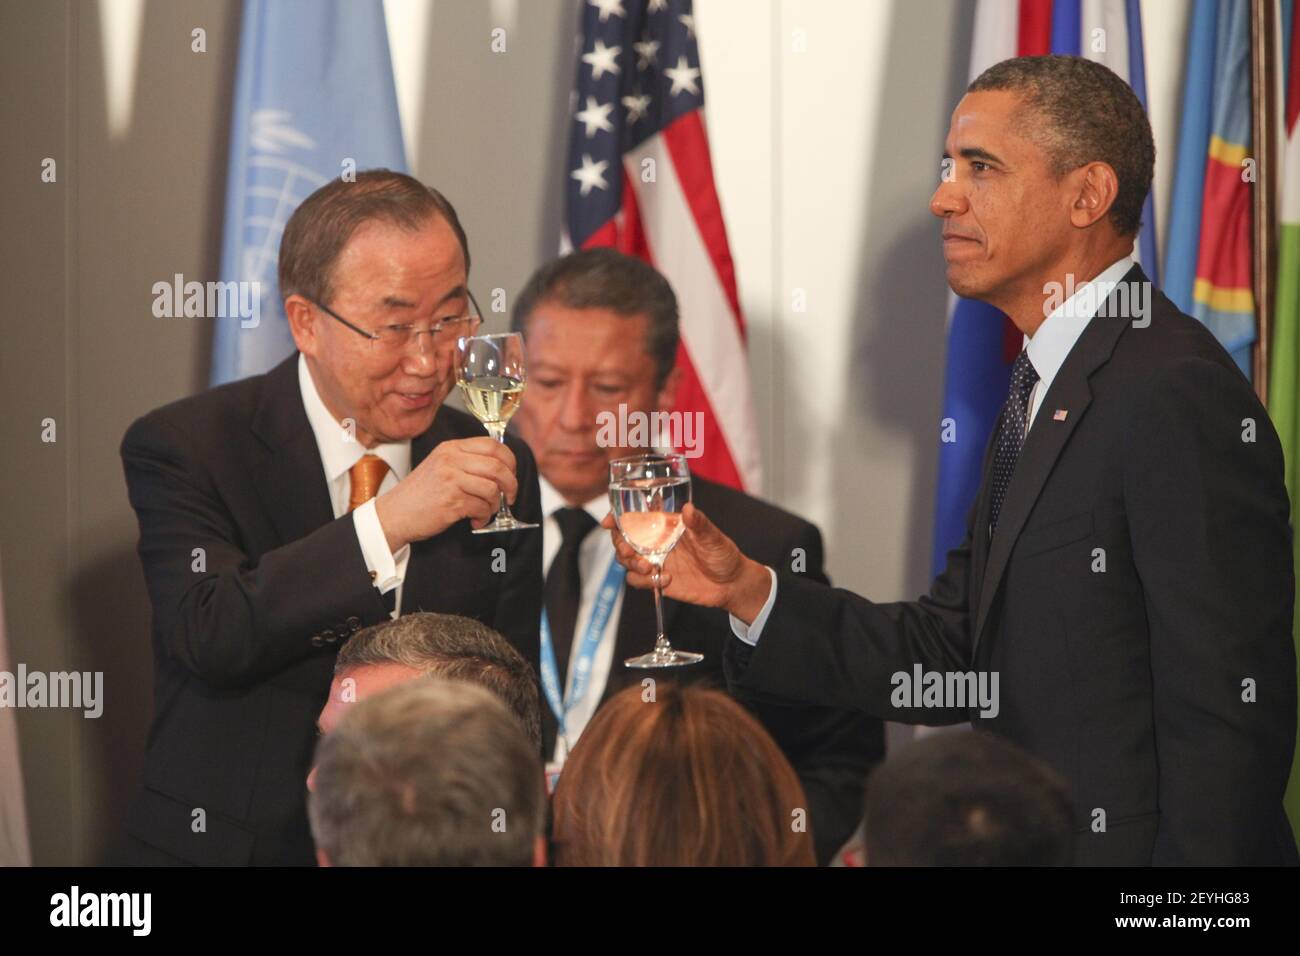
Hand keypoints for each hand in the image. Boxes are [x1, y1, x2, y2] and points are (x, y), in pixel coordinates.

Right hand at [375, 437, 518, 548]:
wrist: (394, 514)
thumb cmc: (420, 493)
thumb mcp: (441, 466)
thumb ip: (467, 462)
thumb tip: (502, 469)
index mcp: (451, 448)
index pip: (493, 445)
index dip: (509, 460)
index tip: (511, 474)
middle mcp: (451, 460)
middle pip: (498, 466)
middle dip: (511, 485)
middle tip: (509, 497)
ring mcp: (450, 480)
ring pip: (493, 489)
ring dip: (494, 505)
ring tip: (484, 511)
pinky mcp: (451, 501)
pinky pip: (482, 508)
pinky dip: (483, 517)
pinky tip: (474, 520)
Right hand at [602, 503, 772, 622]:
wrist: (731, 584)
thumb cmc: (724, 554)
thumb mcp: (714, 537)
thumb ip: (699, 524)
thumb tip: (688, 509)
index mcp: (665, 525)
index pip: (635, 516)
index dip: (617, 517)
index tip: (609, 521)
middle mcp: (656, 541)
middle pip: (623, 539)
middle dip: (620, 545)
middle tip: (631, 552)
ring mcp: (655, 561)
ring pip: (626, 561)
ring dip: (631, 564)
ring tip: (649, 567)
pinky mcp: (657, 580)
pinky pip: (637, 580)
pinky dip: (645, 581)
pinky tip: (665, 580)